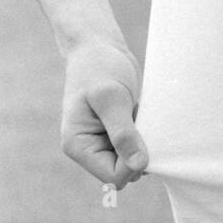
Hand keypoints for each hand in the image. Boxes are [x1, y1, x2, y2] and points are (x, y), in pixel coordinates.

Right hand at [60, 40, 148, 189]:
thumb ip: (123, 133)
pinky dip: (145, 134)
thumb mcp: (111, 98)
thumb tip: (139, 166)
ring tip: (139, 115)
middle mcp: (88, 148)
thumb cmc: (99, 67)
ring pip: (132, 161)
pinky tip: (140, 113)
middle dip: (138, 152)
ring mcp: (102, 141)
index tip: (142, 134)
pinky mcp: (116, 132)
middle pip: (123, 173)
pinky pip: (136, 146)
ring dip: (143, 142)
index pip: (113, 177)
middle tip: (141, 122)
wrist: (98, 46)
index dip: (133, 162)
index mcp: (78, 145)